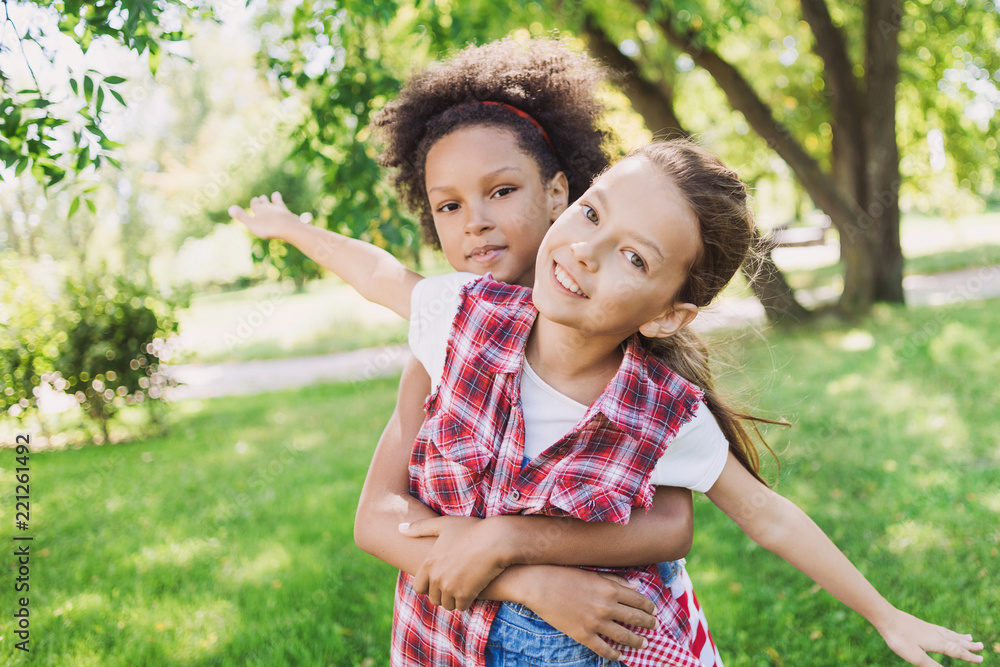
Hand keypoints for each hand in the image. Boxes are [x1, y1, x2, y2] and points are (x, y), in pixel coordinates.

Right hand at [228, 192, 302, 239]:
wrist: (288, 228)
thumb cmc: (268, 227)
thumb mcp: (252, 223)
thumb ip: (242, 216)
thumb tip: (230, 208)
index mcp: (260, 209)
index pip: (255, 203)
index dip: (254, 202)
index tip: (255, 200)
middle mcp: (270, 207)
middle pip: (266, 202)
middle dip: (263, 200)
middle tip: (263, 197)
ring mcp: (281, 211)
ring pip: (277, 203)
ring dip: (276, 199)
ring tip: (276, 195)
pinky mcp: (290, 216)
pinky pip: (287, 212)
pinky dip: (286, 211)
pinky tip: (288, 212)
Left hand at [400, 516, 505, 610]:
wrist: (496, 541)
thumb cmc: (471, 529)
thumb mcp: (444, 524)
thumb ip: (420, 527)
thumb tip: (400, 528)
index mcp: (428, 563)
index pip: (419, 587)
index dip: (428, 585)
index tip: (439, 580)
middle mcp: (436, 578)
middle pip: (433, 598)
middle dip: (441, 593)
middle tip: (454, 583)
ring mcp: (450, 588)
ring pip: (447, 604)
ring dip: (454, 599)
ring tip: (463, 586)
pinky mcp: (465, 595)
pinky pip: (461, 607)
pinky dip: (466, 601)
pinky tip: (473, 589)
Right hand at [515, 565, 654, 661]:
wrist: (538, 585)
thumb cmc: (564, 574)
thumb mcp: (592, 573)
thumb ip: (615, 580)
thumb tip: (635, 586)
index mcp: (610, 588)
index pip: (638, 599)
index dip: (648, 606)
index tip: (653, 610)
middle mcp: (606, 606)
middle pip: (636, 618)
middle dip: (648, 623)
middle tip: (654, 627)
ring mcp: (595, 622)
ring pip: (624, 636)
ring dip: (637, 641)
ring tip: (644, 643)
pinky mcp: (583, 635)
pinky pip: (604, 649)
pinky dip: (615, 654)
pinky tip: (621, 655)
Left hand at [876, 608, 982, 665]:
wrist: (886, 617)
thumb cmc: (899, 638)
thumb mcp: (916, 657)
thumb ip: (932, 666)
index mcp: (938, 643)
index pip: (958, 651)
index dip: (969, 657)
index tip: (981, 659)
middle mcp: (936, 634)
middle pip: (957, 641)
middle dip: (969, 645)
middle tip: (981, 646)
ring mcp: (928, 628)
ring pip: (949, 633)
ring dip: (960, 637)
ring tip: (969, 637)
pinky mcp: (921, 625)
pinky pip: (940, 629)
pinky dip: (948, 631)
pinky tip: (944, 631)